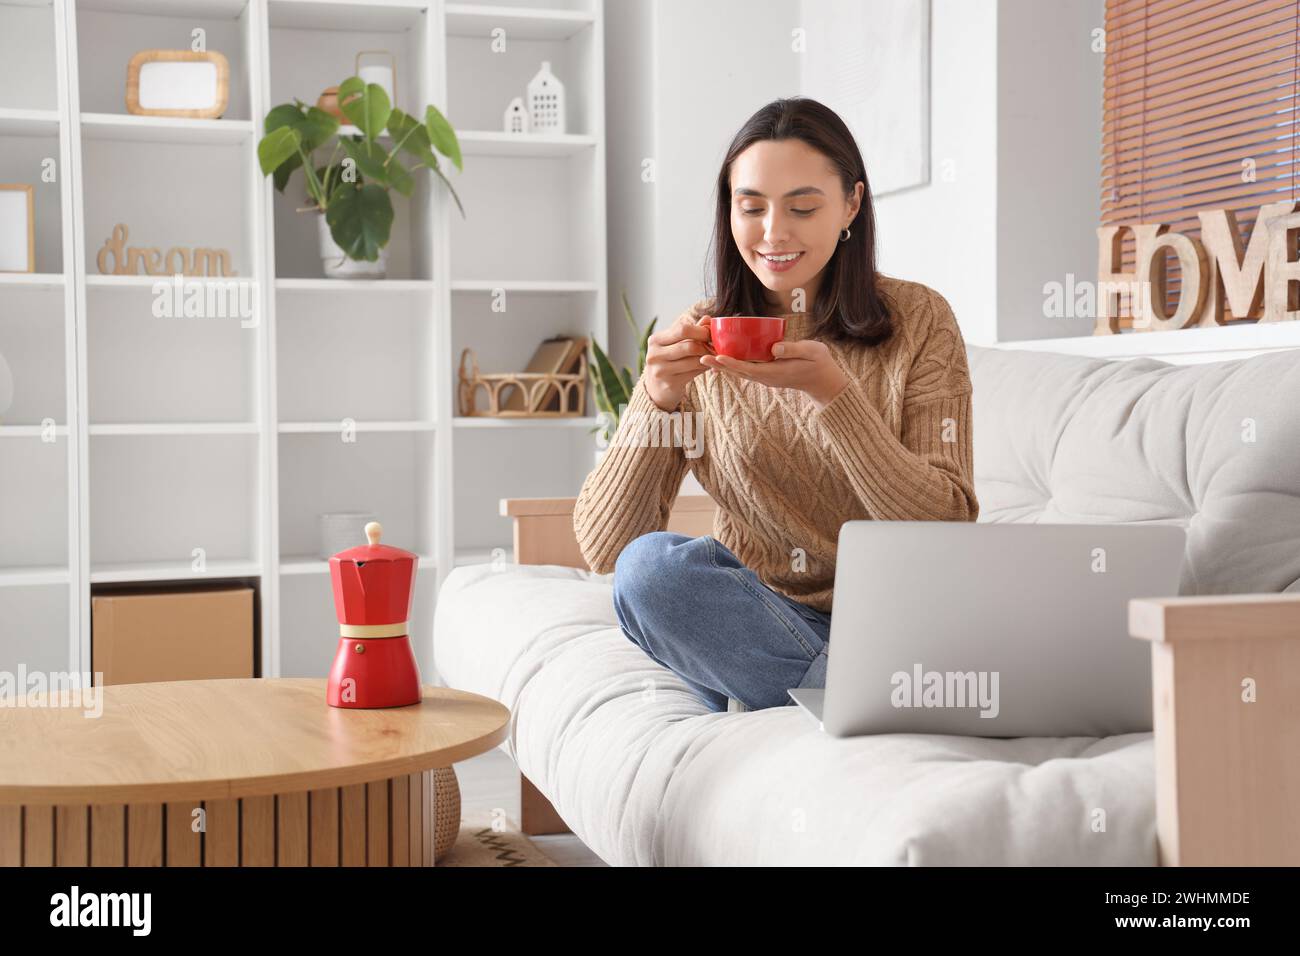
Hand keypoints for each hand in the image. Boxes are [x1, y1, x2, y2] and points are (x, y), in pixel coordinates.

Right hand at [643, 309, 714, 410]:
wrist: (656, 387)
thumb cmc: (668, 360)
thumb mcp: (675, 343)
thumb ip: (691, 330)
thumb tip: (708, 319)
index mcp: (655, 340)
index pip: (682, 329)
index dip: (701, 330)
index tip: (710, 333)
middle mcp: (655, 355)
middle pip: (690, 346)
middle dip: (706, 346)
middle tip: (715, 346)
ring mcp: (661, 371)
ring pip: (695, 360)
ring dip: (708, 358)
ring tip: (713, 356)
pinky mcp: (670, 383)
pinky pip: (695, 373)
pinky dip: (705, 368)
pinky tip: (708, 366)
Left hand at [699, 339, 848, 408]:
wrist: (824, 381)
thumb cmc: (819, 363)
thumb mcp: (811, 351)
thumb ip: (793, 348)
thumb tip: (773, 348)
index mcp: (775, 372)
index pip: (748, 368)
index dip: (731, 362)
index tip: (717, 356)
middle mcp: (766, 377)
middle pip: (738, 371)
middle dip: (720, 364)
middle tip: (700, 356)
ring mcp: (766, 377)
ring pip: (740, 371)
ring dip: (723, 365)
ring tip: (706, 356)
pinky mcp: (767, 374)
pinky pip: (746, 369)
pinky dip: (733, 364)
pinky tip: (723, 356)